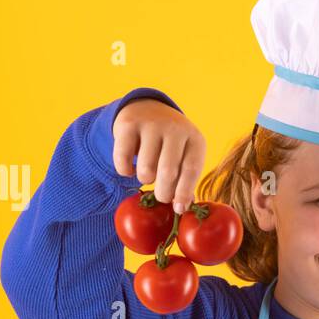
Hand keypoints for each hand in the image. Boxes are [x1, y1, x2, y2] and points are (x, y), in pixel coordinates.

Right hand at [112, 98, 207, 214]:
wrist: (148, 109)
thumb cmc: (171, 143)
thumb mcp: (184, 155)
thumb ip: (185, 179)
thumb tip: (181, 208)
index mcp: (195, 138)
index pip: (191, 170)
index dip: (184, 193)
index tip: (178, 209)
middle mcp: (175, 128)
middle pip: (168, 172)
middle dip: (163, 193)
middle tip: (161, 197)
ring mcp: (151, 124)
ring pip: (146, 168)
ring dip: (145, 179)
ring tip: (148, 174)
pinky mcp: (128, 124)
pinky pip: (123, 159)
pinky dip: (125, 170)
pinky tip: (130, 168)